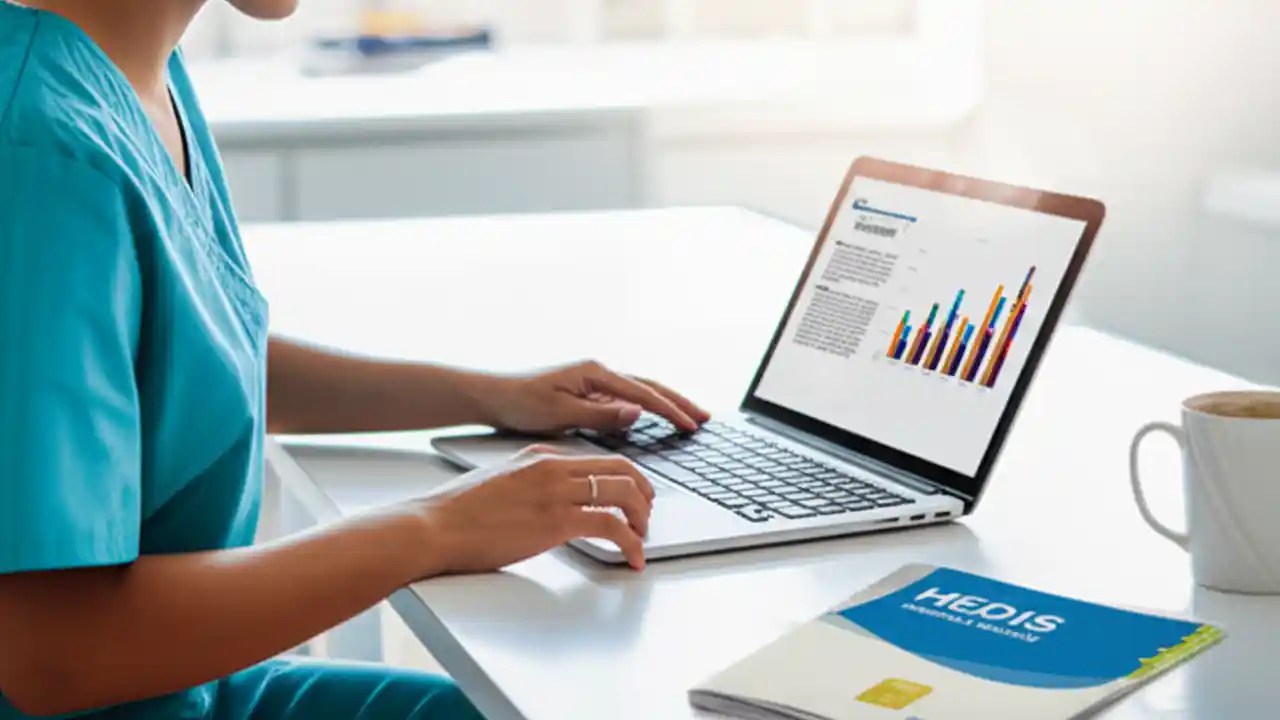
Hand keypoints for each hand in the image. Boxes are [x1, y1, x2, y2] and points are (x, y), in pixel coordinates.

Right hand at [415, 446, 655, 571]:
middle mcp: (553, 467)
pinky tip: (632, 557)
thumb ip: (528, 482)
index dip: (623, 478)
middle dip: (643, 492)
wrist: (433, 526)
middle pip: (621, 469)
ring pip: (623, 493)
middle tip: (646, 514)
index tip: (631, 496)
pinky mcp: (556, 521)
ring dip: (642, 517)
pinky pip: (612, 526)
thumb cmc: (456, 512)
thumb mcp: (498, 480)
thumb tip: (547, 500)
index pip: (597, 459)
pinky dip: (631, 542)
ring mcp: (556, 492)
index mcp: (539, 455)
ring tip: (642, 538)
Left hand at [480, 361, 710, 434]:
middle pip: (649, 387)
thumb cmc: (518, 403)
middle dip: (678, 402)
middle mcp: (597, 374)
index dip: (670, 411)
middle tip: (705, 418)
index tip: (692, 425)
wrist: (490, 396)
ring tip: (688, 417)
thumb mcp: (559, 412)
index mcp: (594, 373)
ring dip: (665, 404)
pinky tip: (652, 419)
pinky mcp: (586, 394)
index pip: (643, 393)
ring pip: (639, 393)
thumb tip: (638, 411)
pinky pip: (624, 401)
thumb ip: (600, 414)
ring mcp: (592, 383)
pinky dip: (645, 409)